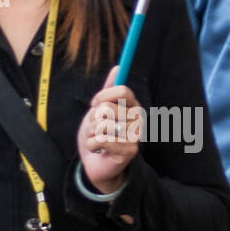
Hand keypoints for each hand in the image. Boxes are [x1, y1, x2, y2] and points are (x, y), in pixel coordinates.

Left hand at [76, 65, 140, 195]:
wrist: (95, 163)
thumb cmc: (98, 135)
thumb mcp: (99, 110)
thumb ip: (108, 91)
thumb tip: (118, 67)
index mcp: (133, 106)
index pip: (121, 90)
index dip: (102, 97)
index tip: (95, 105)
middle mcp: (138, 119)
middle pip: (108, 108)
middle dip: (94, 119)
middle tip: (98, 129)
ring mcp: (135, 135)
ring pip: (102, 124)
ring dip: (92, 133)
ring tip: (98, 140)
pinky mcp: (130, 150)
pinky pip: (100, 139)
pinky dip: (91, 144)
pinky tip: (98, 150)